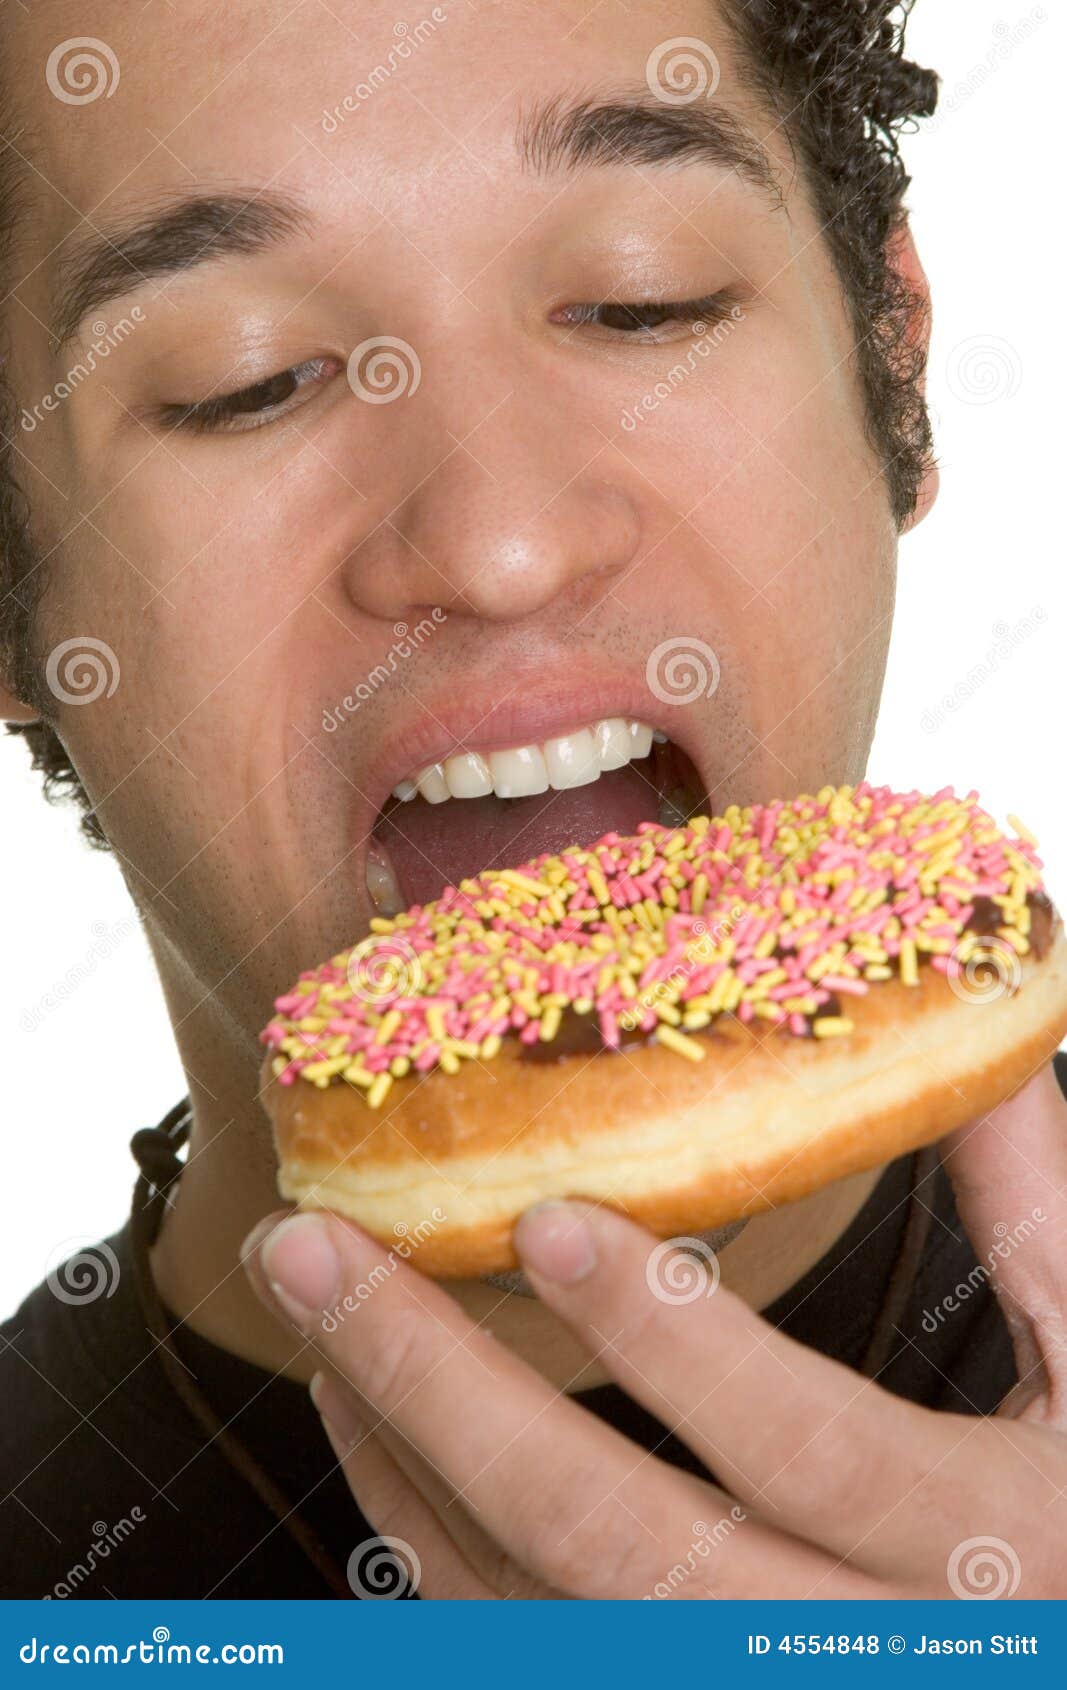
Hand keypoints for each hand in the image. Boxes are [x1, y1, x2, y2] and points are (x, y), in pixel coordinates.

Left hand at [242, 1062, 1066, 1598]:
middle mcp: (853, 1650)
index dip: (673, 1343)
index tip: (544, 1215)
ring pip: (531, 1614)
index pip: (810, 1451)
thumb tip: (979, 1033)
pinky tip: (368, 1433)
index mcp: (983, 1543)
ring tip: (317, 1309)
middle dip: (439, 1390)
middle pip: (611, 1546)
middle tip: (309, 1247)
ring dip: (399, 1455)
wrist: (1040, 1640)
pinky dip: (421, 1543)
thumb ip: (1034, 1214)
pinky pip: (513, 1656)